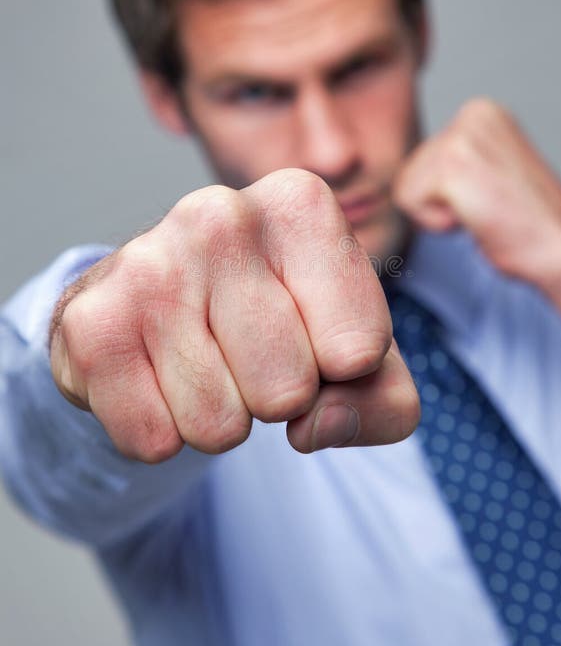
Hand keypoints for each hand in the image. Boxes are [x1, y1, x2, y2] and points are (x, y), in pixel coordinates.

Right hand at [50, 169, 418, 462]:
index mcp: (300, 204)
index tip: (311, 335)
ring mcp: (148, 262)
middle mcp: (222, 213)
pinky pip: (154, 441)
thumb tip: (316, 425)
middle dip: (275, 399)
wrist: (157, 304)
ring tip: (202, 361)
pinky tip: (155, 376)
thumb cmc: (277, 322)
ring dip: (217, 418)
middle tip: (248, 354)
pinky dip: (162, 433)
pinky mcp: (91, 321)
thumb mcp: (359, 354)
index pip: (359, 349)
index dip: (342, 372)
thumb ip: (383, 399)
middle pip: (289, 391)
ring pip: (219, 425)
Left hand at [395, 98, 560, 353]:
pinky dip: (437, 223)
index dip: (446, 195)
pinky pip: (408, 202)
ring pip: (405, 186)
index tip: (489, 198)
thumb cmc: (528, 225)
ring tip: (484, 212)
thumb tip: (413, 173)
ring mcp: (463, 135)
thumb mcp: (487, 172)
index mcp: (481, 111)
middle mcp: (472, 113)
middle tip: (488, 209)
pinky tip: (477, 218)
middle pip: (408, 170)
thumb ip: (454, 163)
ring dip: (439, 214)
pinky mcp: (453, 163)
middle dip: (439, 202)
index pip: (420, 160)